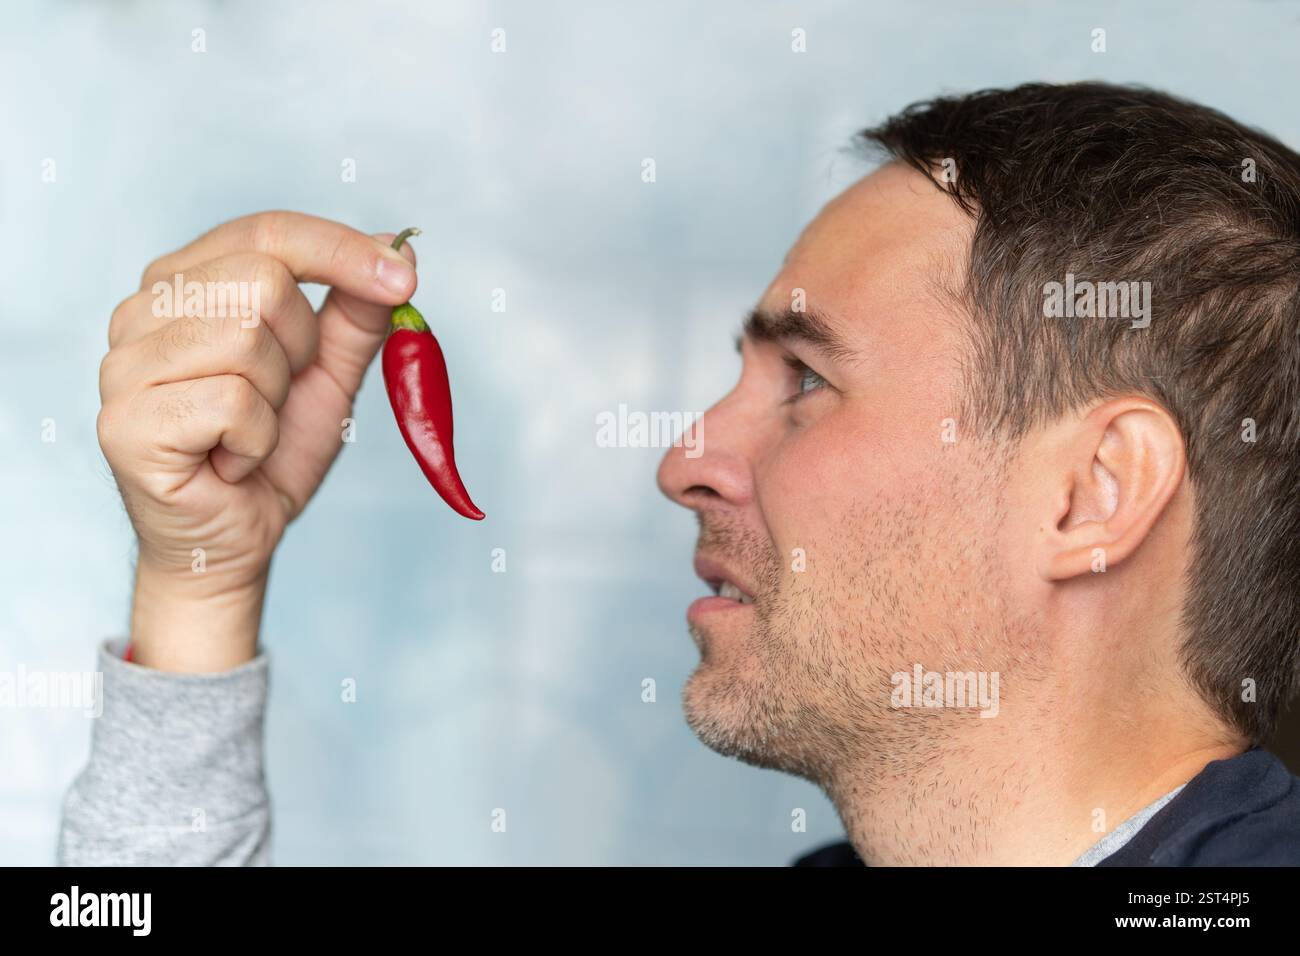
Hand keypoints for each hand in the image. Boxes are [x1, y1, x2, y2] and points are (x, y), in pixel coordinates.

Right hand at [98, 212, 416, 670]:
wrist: (236, 539)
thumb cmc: (272, 453)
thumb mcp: (329, 373)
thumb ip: (356, 312)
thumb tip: (396, 249)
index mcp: (185, 282)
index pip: (267, 231)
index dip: (341, 250)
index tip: (403, 281)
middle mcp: (142, 310)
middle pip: (263, 279)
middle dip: (301, 347)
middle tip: (279, 397)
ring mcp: (123, 364)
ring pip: (247, 340)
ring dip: (276, 399)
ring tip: (249, 432)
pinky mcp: (124, 421)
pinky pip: (232, 402)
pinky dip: (256, 441)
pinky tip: (230, 462)